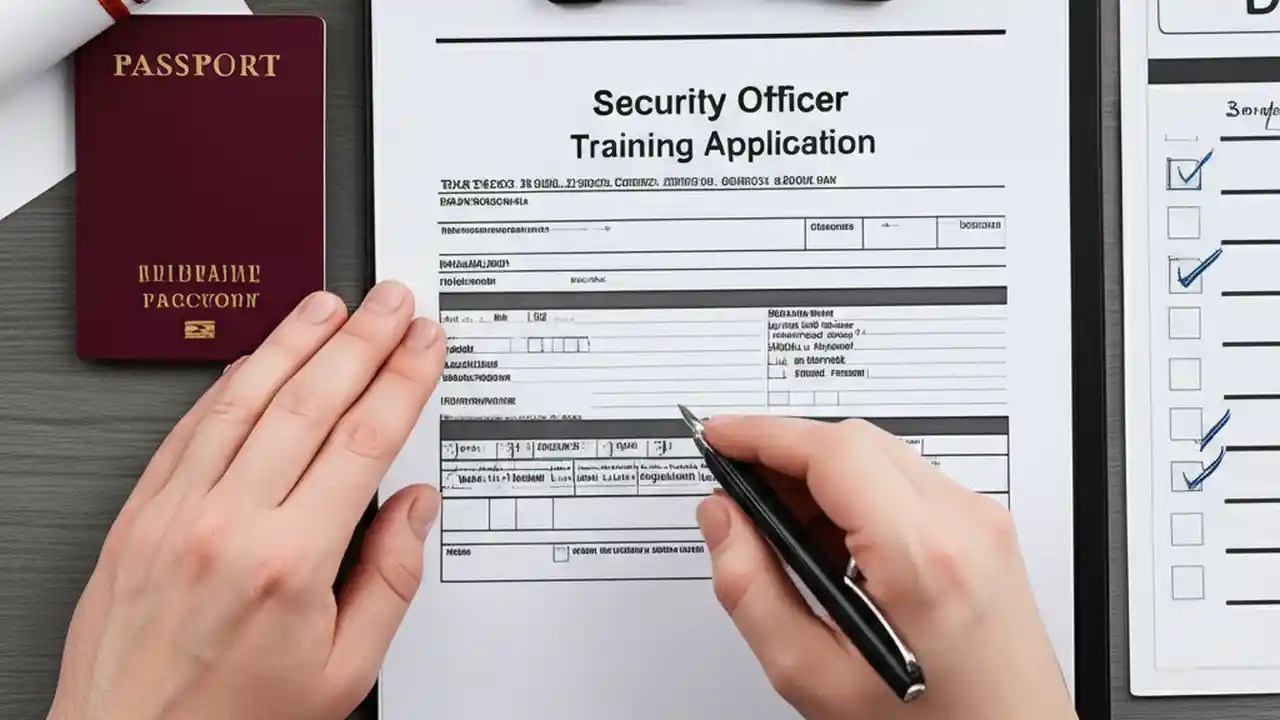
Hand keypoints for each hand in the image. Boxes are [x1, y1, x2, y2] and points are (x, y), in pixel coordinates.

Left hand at [48, 281, 445, 719]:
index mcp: (289, 564)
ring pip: (244, 400)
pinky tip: (254, 357)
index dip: (402, 381)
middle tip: (391, 302)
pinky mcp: (137, 515)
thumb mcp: (343, 674)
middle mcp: (227, 525)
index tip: (424, 346)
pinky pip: (188, 429)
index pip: (362, 441)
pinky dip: (227, 383)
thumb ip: (389, 580)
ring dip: (293, 342)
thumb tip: (414, 508)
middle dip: (361, 341)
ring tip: (328, 305)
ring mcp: (175, 514)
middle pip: (309, 403)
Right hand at [695, 416, 1076, 719]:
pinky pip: (905, 479)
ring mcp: (982, 520)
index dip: (764, 435)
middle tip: (737, 489)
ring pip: (879, 454)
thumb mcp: (815, 675)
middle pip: (855, 443)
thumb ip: (752, 590)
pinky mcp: (984, 527)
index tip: (720, 438)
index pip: (833, 452)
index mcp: (924, 558)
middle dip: (784, 452)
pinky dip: (854, 492)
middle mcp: (964, 523)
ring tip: (778, 525)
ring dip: (818, 473)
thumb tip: (722, 518)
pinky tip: (828, 538)